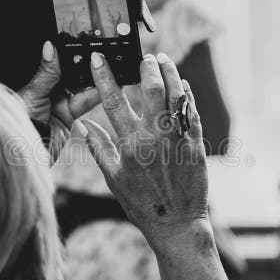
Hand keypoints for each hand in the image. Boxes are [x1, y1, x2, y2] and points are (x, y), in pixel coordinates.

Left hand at [18, 41, 98, 162]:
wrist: (19, 153)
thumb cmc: (16, 123)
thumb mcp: (32, 94)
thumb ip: (46, 73)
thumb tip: (50, 46)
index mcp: (35, 82)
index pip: (56, 64)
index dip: (69, 54)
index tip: (83, 43)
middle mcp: (48, 92)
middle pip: (71, 75)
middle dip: (85, 65)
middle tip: (100, 52)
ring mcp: (59, 106)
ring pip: (81, 88)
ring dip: (95, 78)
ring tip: (108, 64)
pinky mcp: (69, 119)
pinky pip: (85, 103)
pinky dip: (97, 94)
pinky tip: (107, 84)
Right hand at [81, 51, 209, 254]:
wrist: (177, 223)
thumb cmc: (142, 205)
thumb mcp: (113, 179)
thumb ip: (99, 148)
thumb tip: (83, 125)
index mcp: (131, 144)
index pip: (113, 100)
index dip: (104, 75)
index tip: (98, 57)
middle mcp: (155, 137)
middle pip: (150, 88)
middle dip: (146, 66)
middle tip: (143, 55)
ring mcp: (178, 138)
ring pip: (175, 94)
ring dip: (169, 72)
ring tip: (163, 60)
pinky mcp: (196, 143)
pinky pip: (191, 111)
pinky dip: (186, 94)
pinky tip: (181, 84)